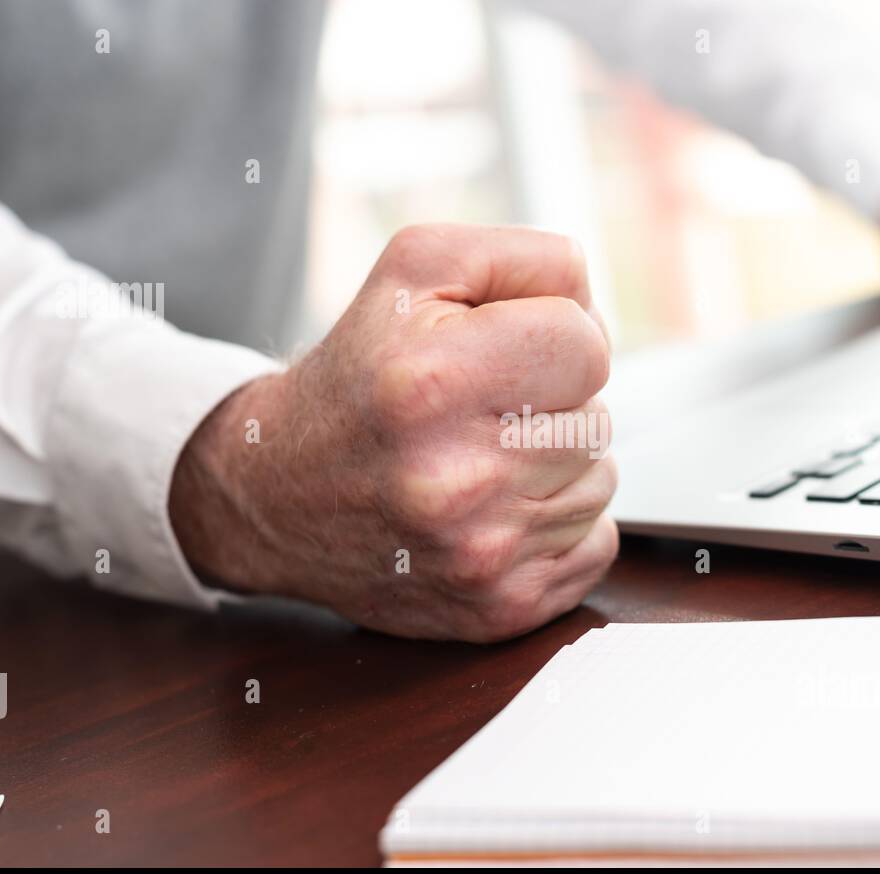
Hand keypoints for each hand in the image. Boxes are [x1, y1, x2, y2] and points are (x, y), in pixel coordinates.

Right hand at [169, 224, 617, 641]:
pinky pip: (598, 545)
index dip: (554, 338)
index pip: (587, 344)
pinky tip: (495, 512)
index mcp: (432, 384)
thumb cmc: (360, 375)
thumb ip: (529, 259)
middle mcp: (455, 479)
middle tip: (479, 413)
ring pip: (600, 481)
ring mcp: (480, 555)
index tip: (501, 355)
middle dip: (551, 404)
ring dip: (556, 467)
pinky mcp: (499, 609)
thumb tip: (602, 309)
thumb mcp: (417, 273)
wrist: (278, 497)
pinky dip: (559, 525)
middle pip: (599, 416)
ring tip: (479, 461)